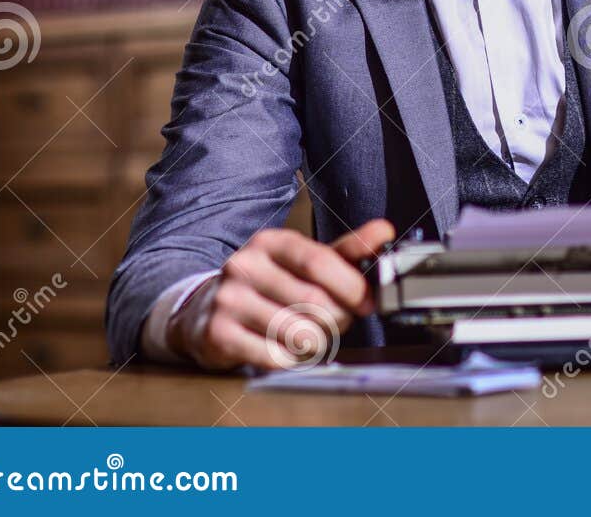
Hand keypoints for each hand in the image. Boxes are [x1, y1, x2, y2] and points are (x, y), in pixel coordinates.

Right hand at [171, 219, 395, 370]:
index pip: (320, 262)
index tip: (367, 302)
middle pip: (314, 301)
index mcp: (272, 242)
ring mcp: (228, 299)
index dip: (352, 286)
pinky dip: (291, 359)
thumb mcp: (304, 262)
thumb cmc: (268, 285)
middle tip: (339, 322)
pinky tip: (285, 348)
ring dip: (316, 342)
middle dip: (338, 318)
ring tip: (311, 335)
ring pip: (298, 332)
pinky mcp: (217, 333)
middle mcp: (245, 265)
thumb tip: (384, 232)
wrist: (206, 309)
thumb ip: (346, 251)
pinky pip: (274, 357)